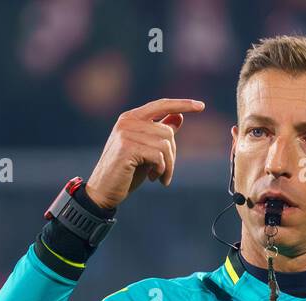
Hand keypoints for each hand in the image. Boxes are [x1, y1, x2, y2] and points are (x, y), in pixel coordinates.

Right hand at [84, 98, 205, 208]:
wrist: (104, 190)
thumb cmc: (126, 171)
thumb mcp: (147, 150)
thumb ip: (160, 133)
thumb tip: (179, 117)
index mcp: (132, 118)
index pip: (161, 105)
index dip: (182, 104)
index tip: (201, 106)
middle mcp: (128, 121)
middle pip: (168, 131)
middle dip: (172, 155)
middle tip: (166, 172)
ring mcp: (126, 133)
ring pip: (165, 144)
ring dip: (168, 166)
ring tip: (160, 177)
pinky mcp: (128, 147)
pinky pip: (158, 156)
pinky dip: (162, 170)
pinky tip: (154, 179)